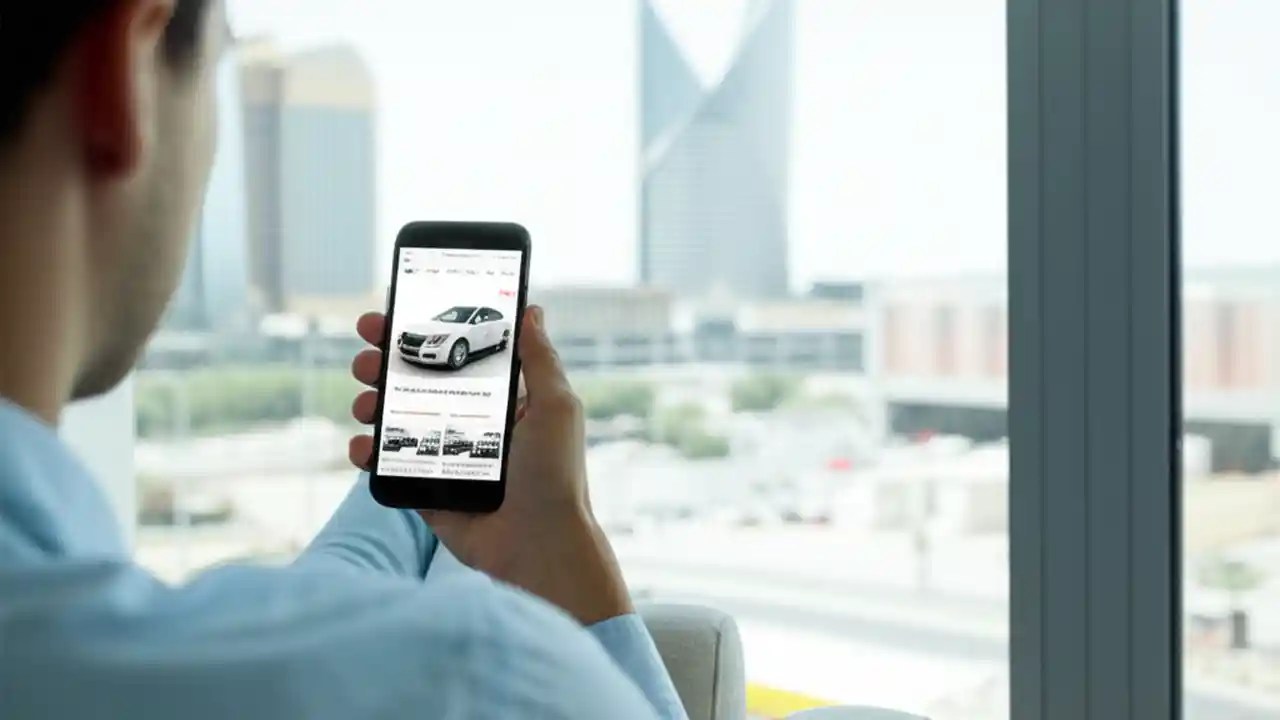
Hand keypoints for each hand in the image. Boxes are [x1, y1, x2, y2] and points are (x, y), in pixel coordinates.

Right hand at [348, 307, 632, 624]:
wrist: (539, 545)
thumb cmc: (556, 475)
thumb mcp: (556, 407)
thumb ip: (540, 359)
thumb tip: (531, 310)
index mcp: (501, 401)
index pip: (454, 356)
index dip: (422, 333)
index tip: (391, 313)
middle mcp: (470, 425)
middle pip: (415, 384)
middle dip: (384, 365)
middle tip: (367, 358)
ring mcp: (445, 457)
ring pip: (395, 421)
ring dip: (370, 404)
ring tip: (365, 403)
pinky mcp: (426, 491)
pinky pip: (388, 466)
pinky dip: (367, 453)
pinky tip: (362, 445)